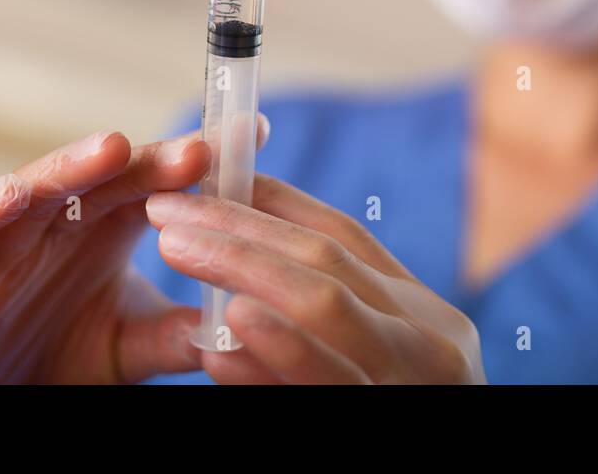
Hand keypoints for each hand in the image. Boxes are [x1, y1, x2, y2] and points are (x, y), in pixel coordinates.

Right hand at [0, 120, 263, 383]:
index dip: (199, 158)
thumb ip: (180, 332)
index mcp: (111, 227)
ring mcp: (9, 239)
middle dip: (153, 159)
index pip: (159, 180)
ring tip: (113, 147)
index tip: (251, 132)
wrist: (1, 403)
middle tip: (199, 148)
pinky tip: (13, 192)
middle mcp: (63, 221)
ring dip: (73, 166)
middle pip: (109, 177)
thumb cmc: (68, 359)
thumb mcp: (136, 347)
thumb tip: (238, 317)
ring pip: (40, 189)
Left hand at [145, 175, 485, 383]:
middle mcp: (430, 343)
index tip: (214, 171)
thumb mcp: (374, 365)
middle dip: (240, 226)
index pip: (346, 237)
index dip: (274, 201)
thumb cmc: (394, 415)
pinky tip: (228, 331)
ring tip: (178, 247)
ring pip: (328, 307)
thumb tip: (242, 263)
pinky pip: (327, 385)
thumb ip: (326, 324)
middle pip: (328, 259)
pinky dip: (278, 353)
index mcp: (424, 319)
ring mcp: (410, 386)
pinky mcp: (380, 426)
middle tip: (167, 207)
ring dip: (244, 268)